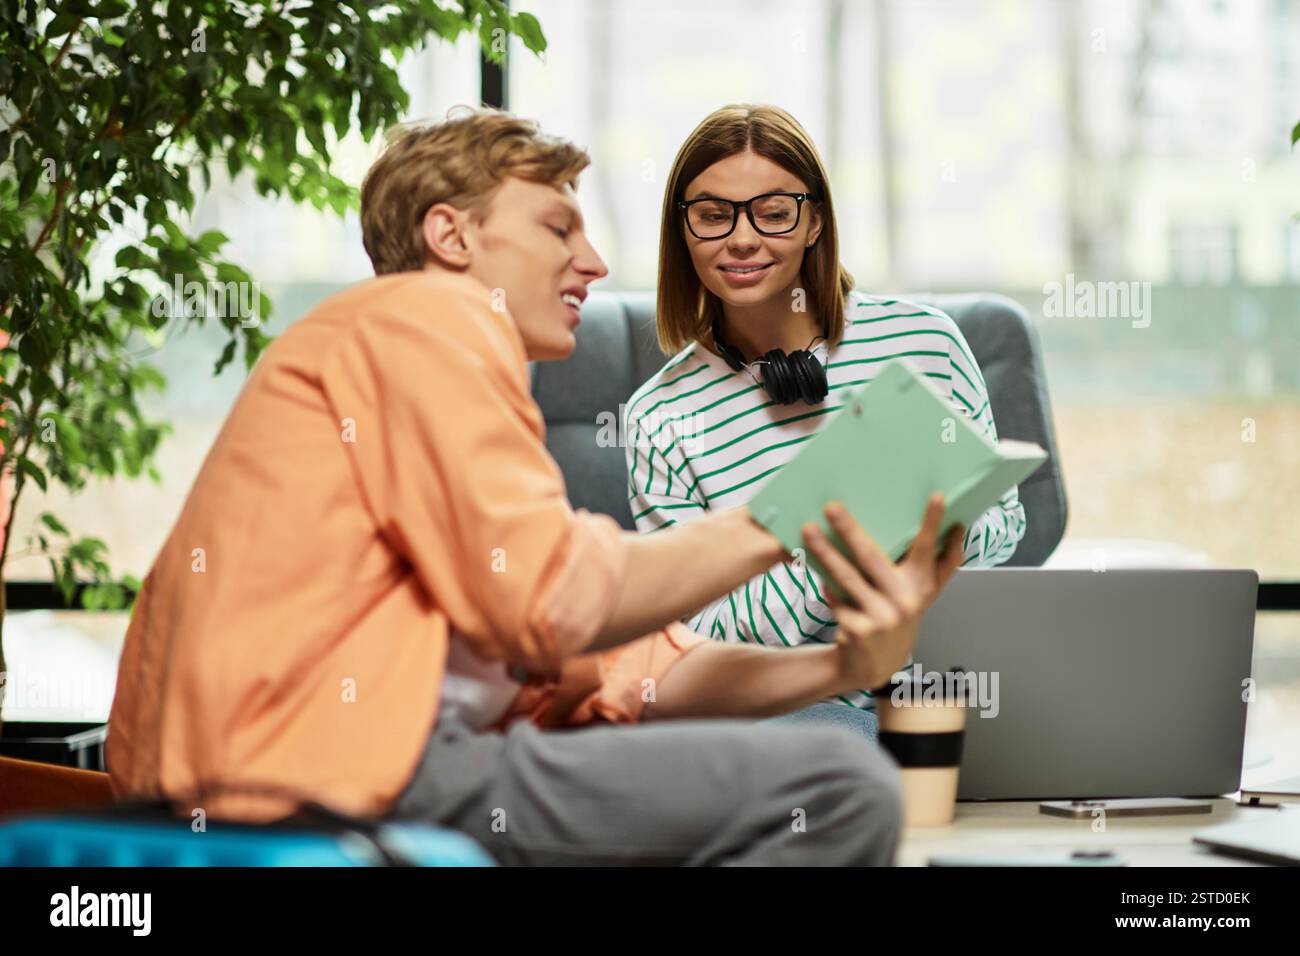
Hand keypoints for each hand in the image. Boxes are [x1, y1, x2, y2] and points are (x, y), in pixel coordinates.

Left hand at [800, 493, 964, 690]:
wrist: (876, 665)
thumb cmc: (896, 617)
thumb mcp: (919, 596)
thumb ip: (933, 568)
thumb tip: (954, 529)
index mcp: (923, 587)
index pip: (931, 551)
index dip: (935, 525)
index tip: (937, 496)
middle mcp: (906, 601)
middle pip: (873, 557)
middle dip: (851, 529)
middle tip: (832, 506)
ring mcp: (882, 617)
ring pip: (847, 576)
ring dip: (825, 552)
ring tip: (809, 530)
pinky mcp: (859, 630)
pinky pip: (836, 598)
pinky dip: (827, 587)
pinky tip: (819, 577)